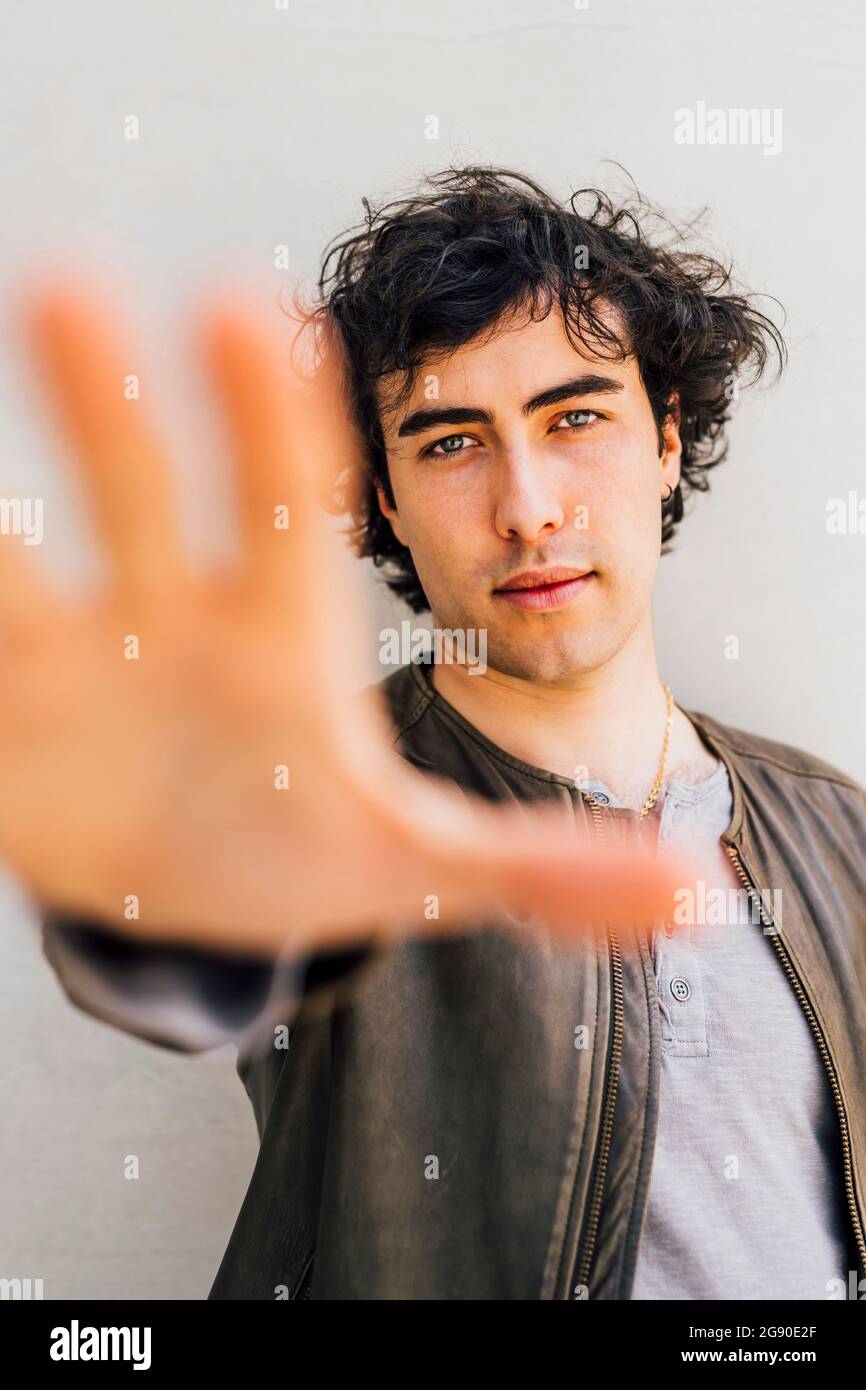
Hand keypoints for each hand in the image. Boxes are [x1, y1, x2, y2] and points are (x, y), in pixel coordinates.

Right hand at [0, 280, 695, 957]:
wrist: (191, 884)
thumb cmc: (305, 839)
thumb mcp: (422, 866)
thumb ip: (542, 874)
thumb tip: (692, 896)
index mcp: (278, 638)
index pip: (289, 513)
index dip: (274, 425)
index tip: (258, 316)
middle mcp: (171, 619)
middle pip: (144, 497)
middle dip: (111, 407)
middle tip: (79, 285)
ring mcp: (78, 661)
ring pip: (24, 566)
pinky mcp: (10, 708)